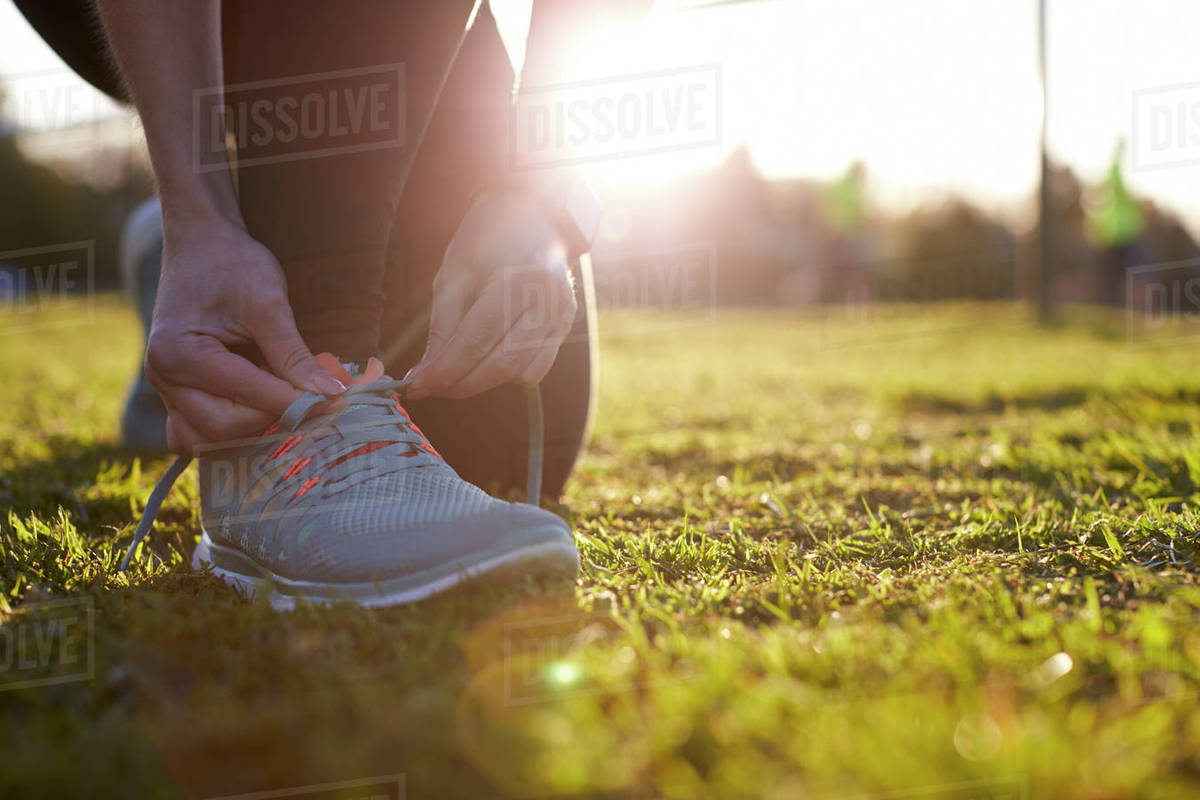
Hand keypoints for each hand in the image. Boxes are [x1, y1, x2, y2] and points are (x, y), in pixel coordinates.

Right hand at [145, 222, 346, 453]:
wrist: (201, 243)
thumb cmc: (232, 264)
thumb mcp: (268, 303)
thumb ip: (295, 354)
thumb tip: (332, 393)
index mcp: (180, 352)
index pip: (248, 395)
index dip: (297, 402)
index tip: (337, 401)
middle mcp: (163, 376)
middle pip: (224, 427)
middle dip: (273, 417)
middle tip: (312, 398)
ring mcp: (164, 388)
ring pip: (206, 440)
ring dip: (249, 431)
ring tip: (284, 401)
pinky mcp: (175, 393)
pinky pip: (194, 433)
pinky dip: (226, 433)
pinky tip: (259, 410)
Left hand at [406, 192, 577, 399]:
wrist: (533, 212)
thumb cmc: (488, 237)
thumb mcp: (455, 274)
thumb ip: (442, 328)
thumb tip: (425, 373)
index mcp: (516, 280)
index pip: (477, 340)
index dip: (447, 370)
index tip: (419, 386)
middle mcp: (546, 301)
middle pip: (501, 363)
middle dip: (463, 383)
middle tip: (433, 387)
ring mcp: (562, 314)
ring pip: (521, 372)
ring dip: (484, 381)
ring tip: (457, 373)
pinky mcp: (565, 324)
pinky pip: (537, 367)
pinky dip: (510, 374)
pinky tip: (489, 359)